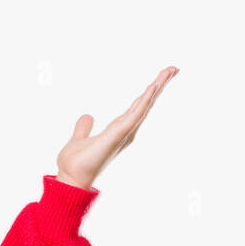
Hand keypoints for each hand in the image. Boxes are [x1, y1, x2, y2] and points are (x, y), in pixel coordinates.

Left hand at [55, 65, 177, 189]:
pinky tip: (153, 88)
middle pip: (146, 103)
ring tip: (170, 71)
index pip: (137, 107)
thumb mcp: (80, 138)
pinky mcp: (119, 134)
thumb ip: (84, 128)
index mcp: (119, 130)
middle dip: (160, 85)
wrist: (70, 177)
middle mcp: (126, 131)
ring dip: (157, 88)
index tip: (160, 78)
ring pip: (145, 105)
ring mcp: (124, 132)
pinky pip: (135, 114)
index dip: (149, 93)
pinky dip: (145, 101)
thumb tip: (87, 116)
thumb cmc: (76, 163)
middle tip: (174, 68)